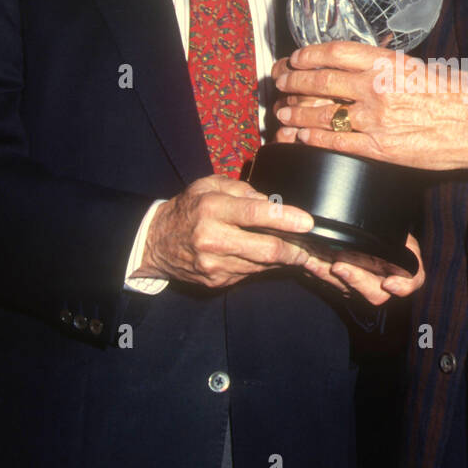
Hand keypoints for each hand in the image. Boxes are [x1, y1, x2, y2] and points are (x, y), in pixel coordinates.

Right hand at [134, 175, 418, 303]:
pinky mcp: (217, 282)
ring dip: (284, 258)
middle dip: (296, 249)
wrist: (155, 243)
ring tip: (299, 248)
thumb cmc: (188, 208)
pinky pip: (251, 274)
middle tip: (312, 245)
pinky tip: (272, 258)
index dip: (287, 219)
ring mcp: (215, 265)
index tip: (309, 222)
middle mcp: (213, 239)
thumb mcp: (208, 186)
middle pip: (267, 250)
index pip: (256, 214)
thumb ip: (242, 190)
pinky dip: (265, 266)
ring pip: (263, 265)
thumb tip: (274, 201)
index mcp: (211, 209)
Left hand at [272, 43, 467, 175]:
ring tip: (280, 113)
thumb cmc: (462, 96)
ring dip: (293, 113)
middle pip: (319, 81)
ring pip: (320, 114)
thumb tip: (366, 68)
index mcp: (388, 62)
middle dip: (291, 82)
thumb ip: (391, 68)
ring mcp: (375, 119)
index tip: (294, 58)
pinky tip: (296, 136)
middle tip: (278, 83)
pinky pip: (333, 143)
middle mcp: (376, 87)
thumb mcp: (424, 68)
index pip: (334, 52)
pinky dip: (309, 139)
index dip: (307, 55)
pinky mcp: (378, 148)